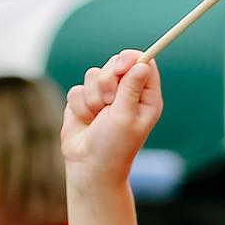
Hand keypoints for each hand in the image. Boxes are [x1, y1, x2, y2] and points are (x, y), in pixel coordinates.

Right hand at [61, 51, 162, 185]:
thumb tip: (143, 63)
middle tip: (109, 103)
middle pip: (116, 63)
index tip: (120, 68)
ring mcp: (106, 97)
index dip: (130, 59)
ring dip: (93, 97)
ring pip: (93, 75)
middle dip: (107, 81)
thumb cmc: (114, 145)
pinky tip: (86, 121)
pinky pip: (77, 88)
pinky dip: (80, 105)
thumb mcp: (126, 116)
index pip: (144, 63)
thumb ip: (131, 87)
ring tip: (98, 117)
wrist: (89, 166)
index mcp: (147, 98)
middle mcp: (128, 94)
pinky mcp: (85, 101)